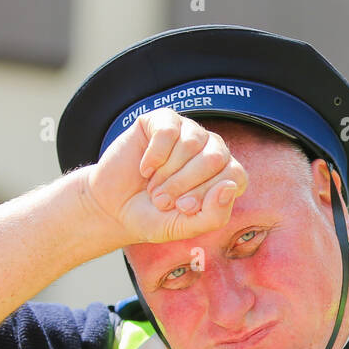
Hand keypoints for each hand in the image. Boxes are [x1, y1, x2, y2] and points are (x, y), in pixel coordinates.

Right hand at [83, 108, 248, 245]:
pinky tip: (144, 168)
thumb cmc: (154, 217)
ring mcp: (190, 132)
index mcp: (225, 175)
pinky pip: (168, 132)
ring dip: (167, 173)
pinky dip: (154, 156)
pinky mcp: (164, 120)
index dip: (207, 194)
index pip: (234, 176)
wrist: (114, 206)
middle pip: (214, 158)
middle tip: (161, 200)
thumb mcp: (185, 227)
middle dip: (184, 185)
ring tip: (153, 187)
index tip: (183, 208)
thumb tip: (229, 187)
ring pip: (191, 143)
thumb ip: (214, 215)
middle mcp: (212, 149)